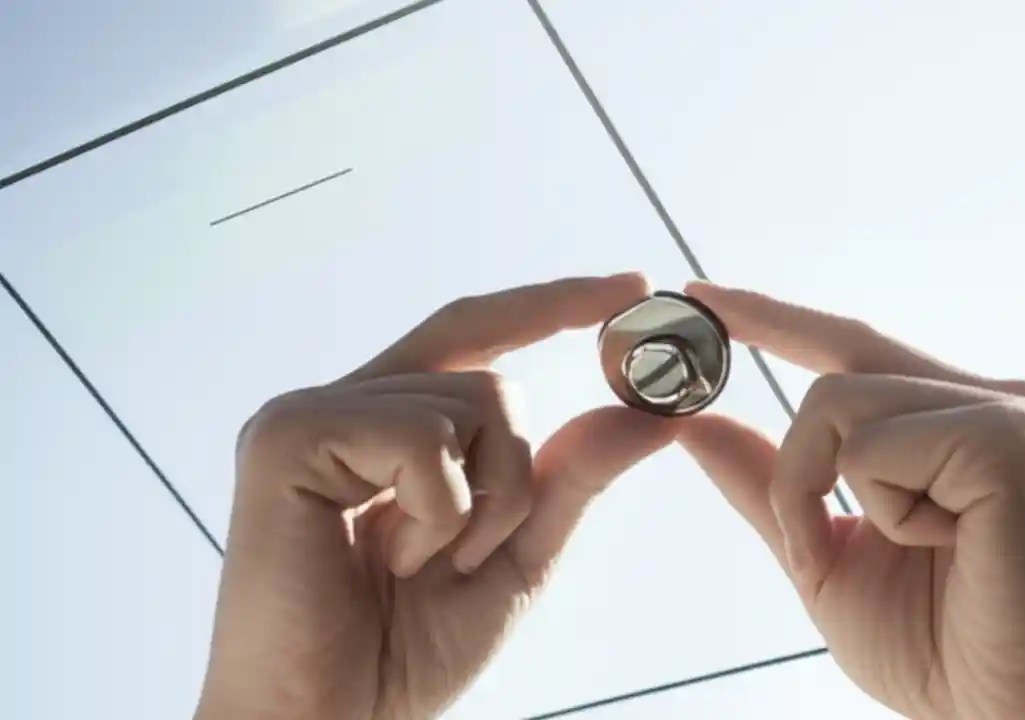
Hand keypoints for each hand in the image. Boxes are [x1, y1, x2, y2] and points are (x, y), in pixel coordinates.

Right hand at [196, 274, 677, 719]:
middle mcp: (345, 404)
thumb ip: (573, 479)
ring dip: (480, 507)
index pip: (478, 334)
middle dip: (515, 482)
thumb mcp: (517, 556)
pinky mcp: (287, 435)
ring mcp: (310, 414)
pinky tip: (387, 559)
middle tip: (462, 557)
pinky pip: (423, 438)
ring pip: (473, 403)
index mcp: (388, 424)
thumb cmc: (404, 649)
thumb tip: (652, 412)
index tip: (636, 286)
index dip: (554, 305)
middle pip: (495, 382)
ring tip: (415, 565)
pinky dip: (439, 512)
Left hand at [677, 282, 1024, 719]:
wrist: (1010, 712)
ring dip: (826, 493)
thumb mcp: (822, 553)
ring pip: (837, 403)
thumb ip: (768, 483)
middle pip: (834, 371)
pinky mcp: (1011, 438)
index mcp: (948, 419)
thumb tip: (699, 422)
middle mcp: (986, 399)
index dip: (771, 317)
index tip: (701, 295)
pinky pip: (876, 444)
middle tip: (808, 544)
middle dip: (795, 464)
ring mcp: (1005, 412)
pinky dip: (879, 508)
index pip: (846, 346)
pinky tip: (940, 545)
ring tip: (895, 553)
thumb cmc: (935, 646)